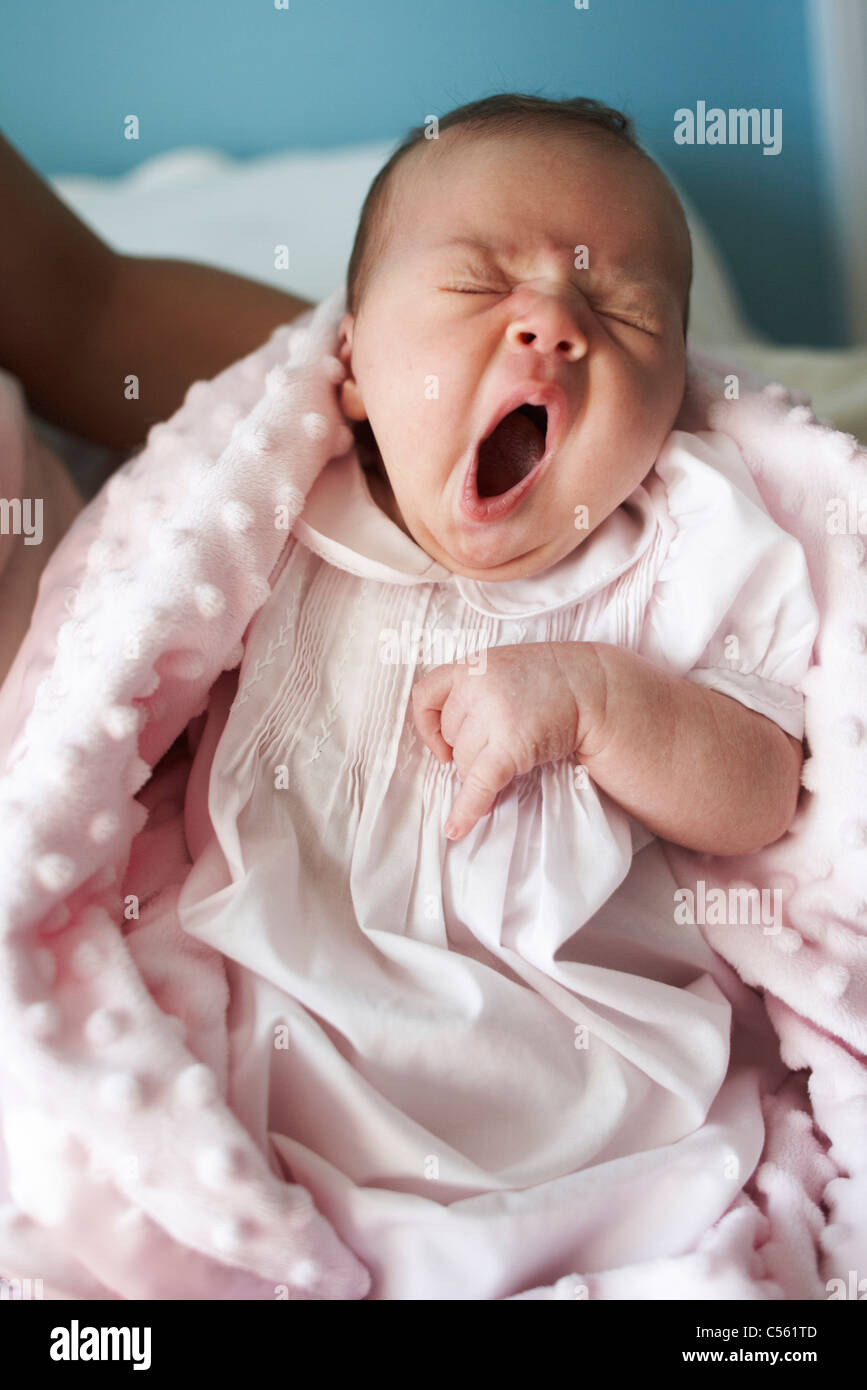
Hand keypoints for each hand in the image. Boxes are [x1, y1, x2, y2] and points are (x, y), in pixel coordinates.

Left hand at [410, 641, 605, 840]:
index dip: (427, 726)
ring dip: (485, 768)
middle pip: (451, 738)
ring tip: (515, 751)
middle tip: (505, 737)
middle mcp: (476, 687)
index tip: (441, 744)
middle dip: (472, 747)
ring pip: (464, 763)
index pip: (425, 697)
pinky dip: (467, 809)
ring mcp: (493, 716)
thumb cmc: (544, 681)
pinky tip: (456, 829)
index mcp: (470, 666)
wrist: (590, 687)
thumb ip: (469, 689)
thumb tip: (442, 745)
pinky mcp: (510, 746)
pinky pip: (479, 783)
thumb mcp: (498, 667)